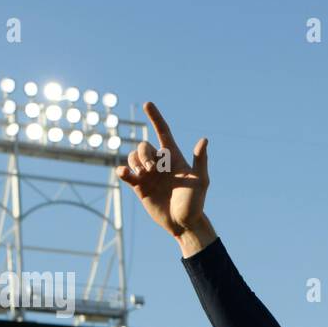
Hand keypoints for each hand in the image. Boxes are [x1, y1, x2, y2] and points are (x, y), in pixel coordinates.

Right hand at [117, 102, 215, 256]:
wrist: (184, 223)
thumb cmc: (195, 202)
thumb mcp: (201, 181)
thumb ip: (200, 161)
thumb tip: (204, 140)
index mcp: (174, 157)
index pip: (163, 132)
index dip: (156, 118)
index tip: (147, 104)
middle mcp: (159, 163)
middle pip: (144, 146)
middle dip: (145, 153)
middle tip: (152, 169)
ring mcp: (148, 174)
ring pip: (133, 157)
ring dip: (135, 161)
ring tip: (144, 174)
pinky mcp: (139, 186)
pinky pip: (126, 173)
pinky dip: (123, 170)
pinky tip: (125, 173)